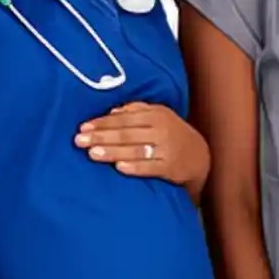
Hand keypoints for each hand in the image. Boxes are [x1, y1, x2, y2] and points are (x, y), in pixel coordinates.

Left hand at [75, 102, 210, 186]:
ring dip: (112, 152)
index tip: (83, 128)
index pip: (124, 118)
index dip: (102, 123)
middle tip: (79, 141)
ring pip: (135, 150)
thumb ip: (135, 111)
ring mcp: (167, 149)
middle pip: (126, 133)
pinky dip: (134, 167)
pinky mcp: (171, 167)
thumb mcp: (157, 116)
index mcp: (155, 114)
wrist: (199, 156)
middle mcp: (162, 129)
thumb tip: (111, 112)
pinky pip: (150, 167)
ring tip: (92, 154)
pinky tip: (119, 167)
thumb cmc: (171, 133)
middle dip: (101, 137)